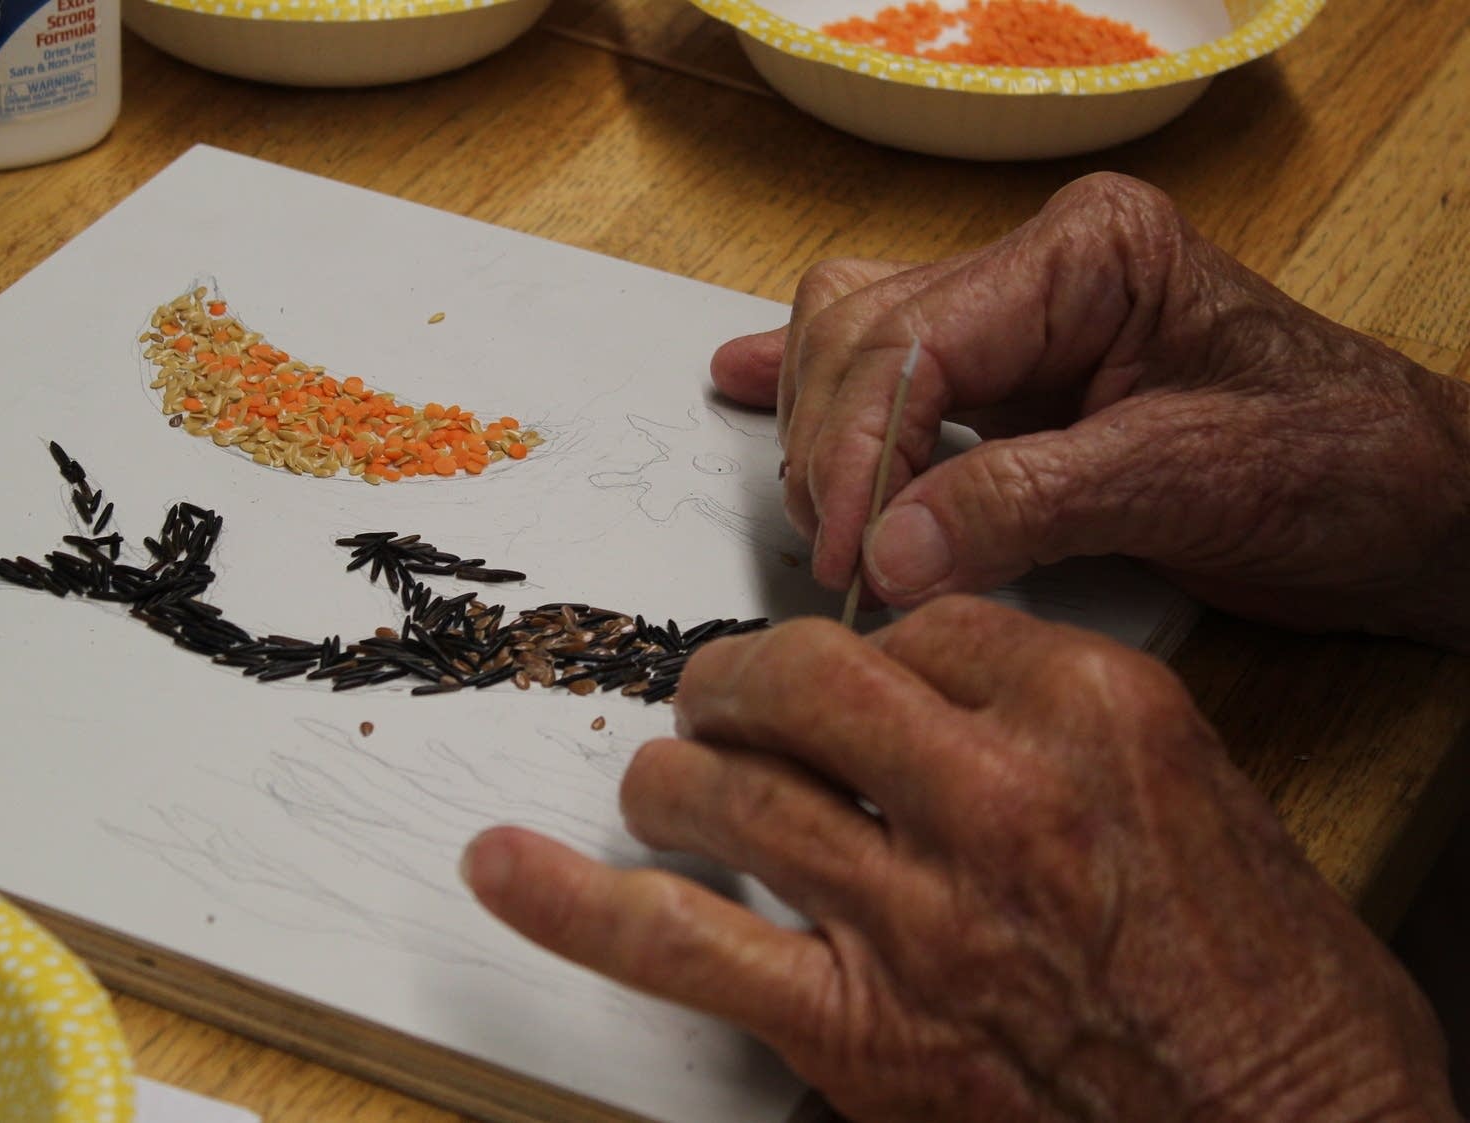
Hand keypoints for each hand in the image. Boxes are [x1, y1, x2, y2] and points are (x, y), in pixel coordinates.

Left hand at [463, 599, 1457, 1120]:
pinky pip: (677, 946)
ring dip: (671, 776)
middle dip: (741, 677)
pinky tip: (502, 867)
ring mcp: (917, 912)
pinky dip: (572, 905)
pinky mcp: (857, 1029)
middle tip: (720, 696)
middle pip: (805, 678)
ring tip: (661, 782)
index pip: (925, 623)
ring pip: (727, 790)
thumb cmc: (1290, 1008)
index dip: (871, 649)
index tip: (856, 678)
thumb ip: (1076, 736)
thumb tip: (954, 708)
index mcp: (1099, 714)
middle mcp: (998, 793)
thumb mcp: (1217, 807)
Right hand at [710, 173, 1469, 648]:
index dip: (861, 448)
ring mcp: (1019, 322)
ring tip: (830, 533)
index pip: (917, 335)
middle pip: (862, 329)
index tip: (846, 555)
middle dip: (833, 448)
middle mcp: (1040, 271)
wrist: (1416, 509)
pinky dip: (818, 397)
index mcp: (1088, 253)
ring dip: (822, 440)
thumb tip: (883, 550)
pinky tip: (746, 391)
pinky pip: (888, 372)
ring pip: (853, 346)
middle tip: (842, 564)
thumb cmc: (1339, 470)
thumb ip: (1024, 505)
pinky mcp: (1010, 385)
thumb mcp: (1184, 483)